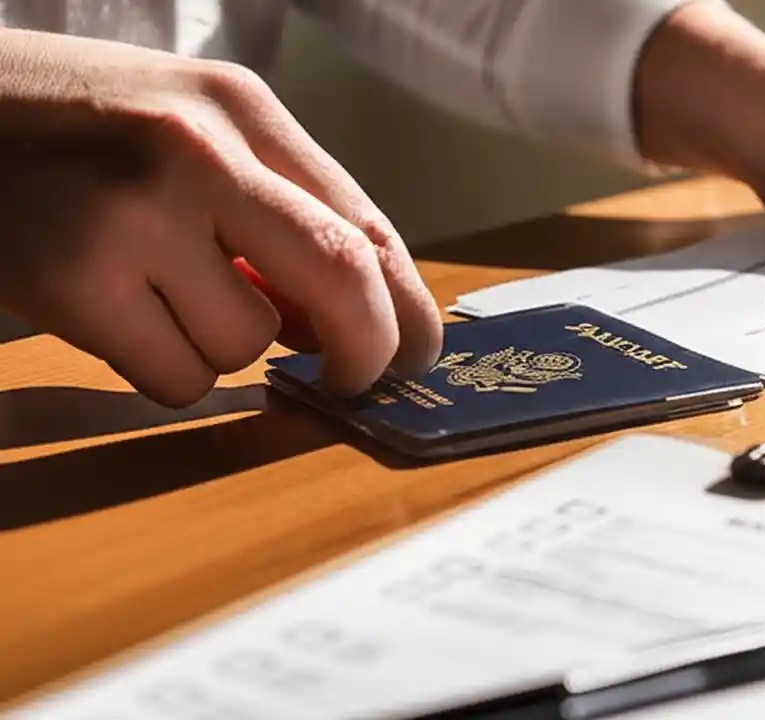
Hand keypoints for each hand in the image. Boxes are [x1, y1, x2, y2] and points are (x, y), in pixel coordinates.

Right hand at [0, 29, 441, 406]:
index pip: (365, 222)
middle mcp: (197, 150)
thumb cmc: (74, 129)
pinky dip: (166, 372)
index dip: (408, 306)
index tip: (415, 351)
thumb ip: (274, 208)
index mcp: (239, 109)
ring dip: (223, 348)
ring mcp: (133, 214)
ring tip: (161, 297)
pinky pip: (177, 380)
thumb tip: (344, 322)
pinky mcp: (72, 282)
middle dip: (369, 347)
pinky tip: (120, 319)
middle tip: (356, 378)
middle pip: (342, 274)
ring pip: (247, 343)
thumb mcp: (187, 129)